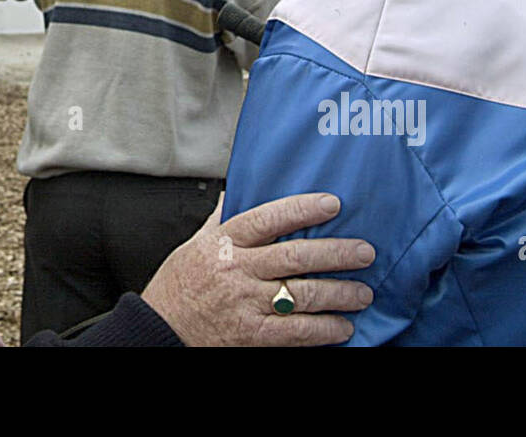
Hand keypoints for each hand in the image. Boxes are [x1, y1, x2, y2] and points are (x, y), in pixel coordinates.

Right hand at [140, 192, 373, 346]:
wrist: (159, 328)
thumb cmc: (179, 284)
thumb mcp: (194, 243)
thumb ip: (219, 219)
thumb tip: (234, 191)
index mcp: (224, 241)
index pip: (269, 218)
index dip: (303, 209)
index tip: (333, 204)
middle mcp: (237, 269)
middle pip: (295, 256)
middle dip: (336, 254)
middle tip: (365, 252)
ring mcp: (245, 303)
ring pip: (301, 295)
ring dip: (339, 294)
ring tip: (363, 292)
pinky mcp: (250, 334)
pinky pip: (295, 332)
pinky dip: (323, 330)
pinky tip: (343, 327)